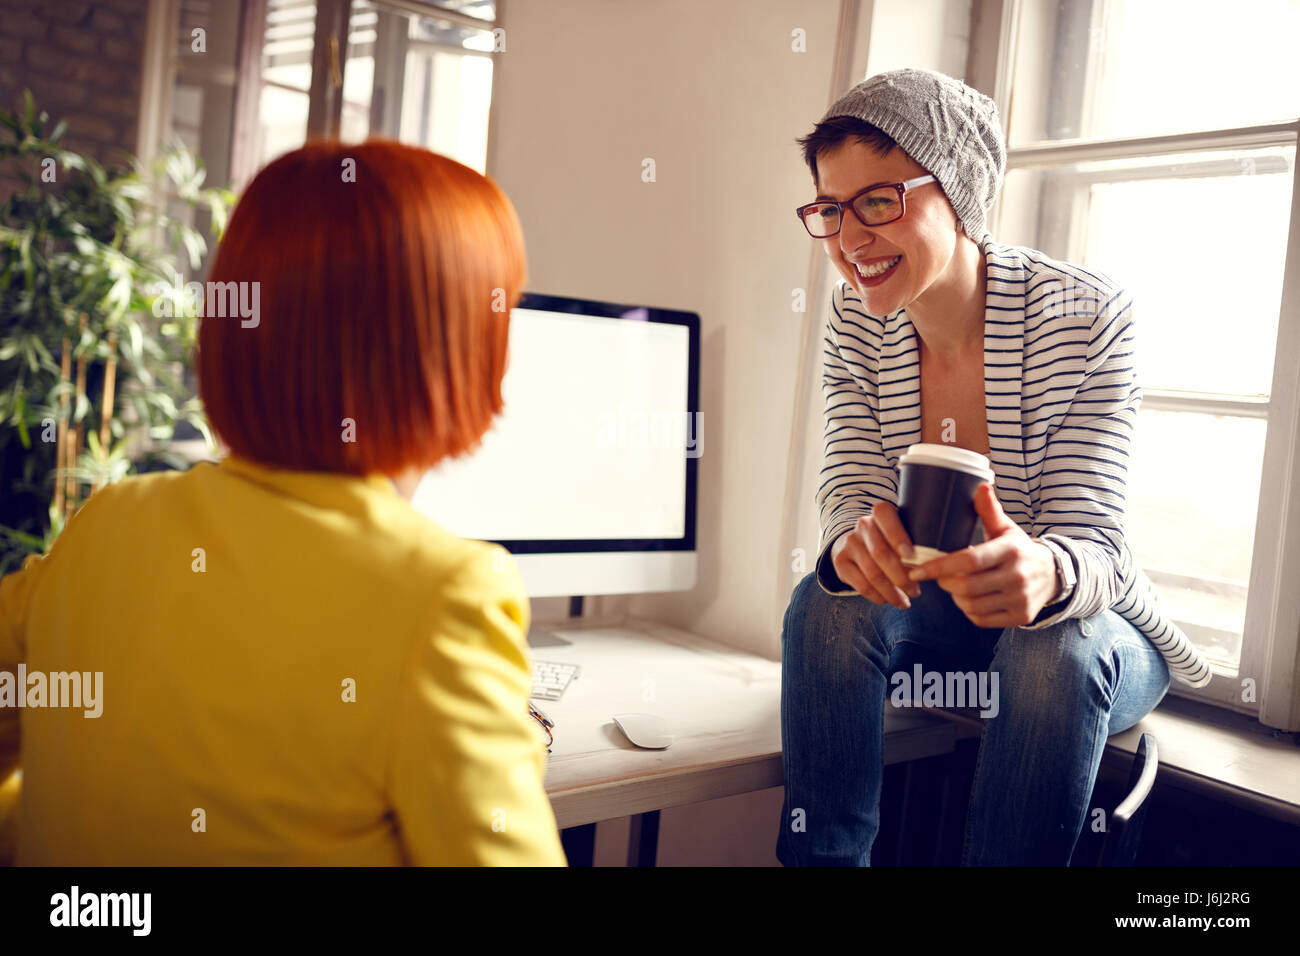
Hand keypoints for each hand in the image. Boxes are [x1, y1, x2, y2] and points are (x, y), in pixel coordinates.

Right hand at [830, 501, 922, 609]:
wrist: (859, 544)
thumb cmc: (891, 542)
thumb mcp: (903, 535)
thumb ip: (913, 546)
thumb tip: (925, 571)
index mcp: (881, 513)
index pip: (885, 516)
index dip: (897, 536)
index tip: (911, 556)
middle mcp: (863, 525)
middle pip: (880, 552)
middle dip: (900, 577)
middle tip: (915, 592)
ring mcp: (849, 543)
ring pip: (872, 573)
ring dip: (891, 592)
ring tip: (904, 602)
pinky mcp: (840, 562)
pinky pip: (861, 585)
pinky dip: (877, 596)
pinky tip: (887, 600)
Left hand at [905, 484, 1058, 627]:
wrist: (1052, 575)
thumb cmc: (1019, 549)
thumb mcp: (1006, 528)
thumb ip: (990, 510)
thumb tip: (980, 486)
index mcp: (1011, 549)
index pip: (969, 560)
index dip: (940, 566)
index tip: (918, 570)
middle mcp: (1018, 575)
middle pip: (967, 586)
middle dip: (945, 582)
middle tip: (938, 576)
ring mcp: (1021, 598)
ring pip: (972, 605)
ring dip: (956, 598)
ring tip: (955, 586)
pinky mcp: (1021, 616)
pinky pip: (982, 620)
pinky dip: (969, 611)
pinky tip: (969, 600)